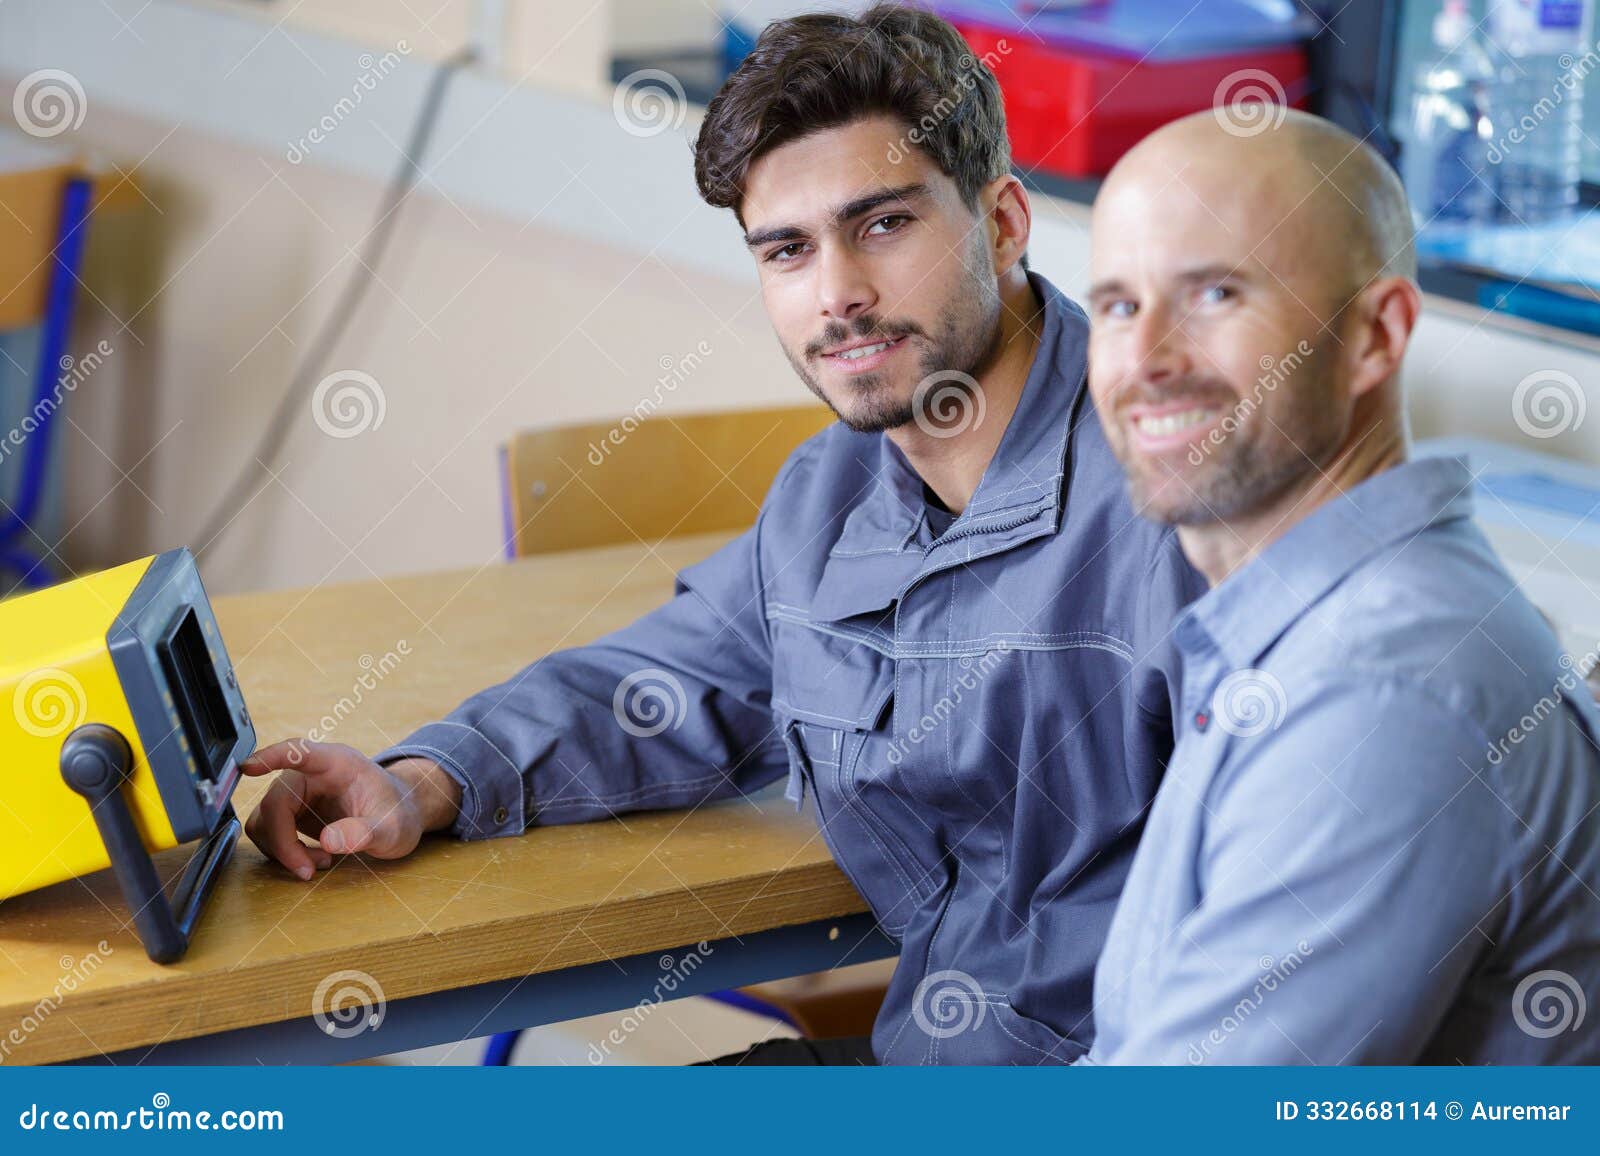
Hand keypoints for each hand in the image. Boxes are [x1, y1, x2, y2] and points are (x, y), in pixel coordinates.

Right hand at [239, 740, 461, 879]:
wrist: (401, 817)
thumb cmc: (398, 813)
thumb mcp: (392, 828)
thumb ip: (364, 832)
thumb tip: (328, 841)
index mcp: (338, 763)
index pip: (298, 751)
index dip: (271, 756)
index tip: (248, 766)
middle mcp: (312, 773)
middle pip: (275, 800)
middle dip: (284, 841)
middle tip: (309, 868)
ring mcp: (300, 792)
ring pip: (266, 818)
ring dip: (282, 848)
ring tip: (318, 863)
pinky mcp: (294, 812)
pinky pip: (271, 832)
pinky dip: (284, 851)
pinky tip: (312, 859)